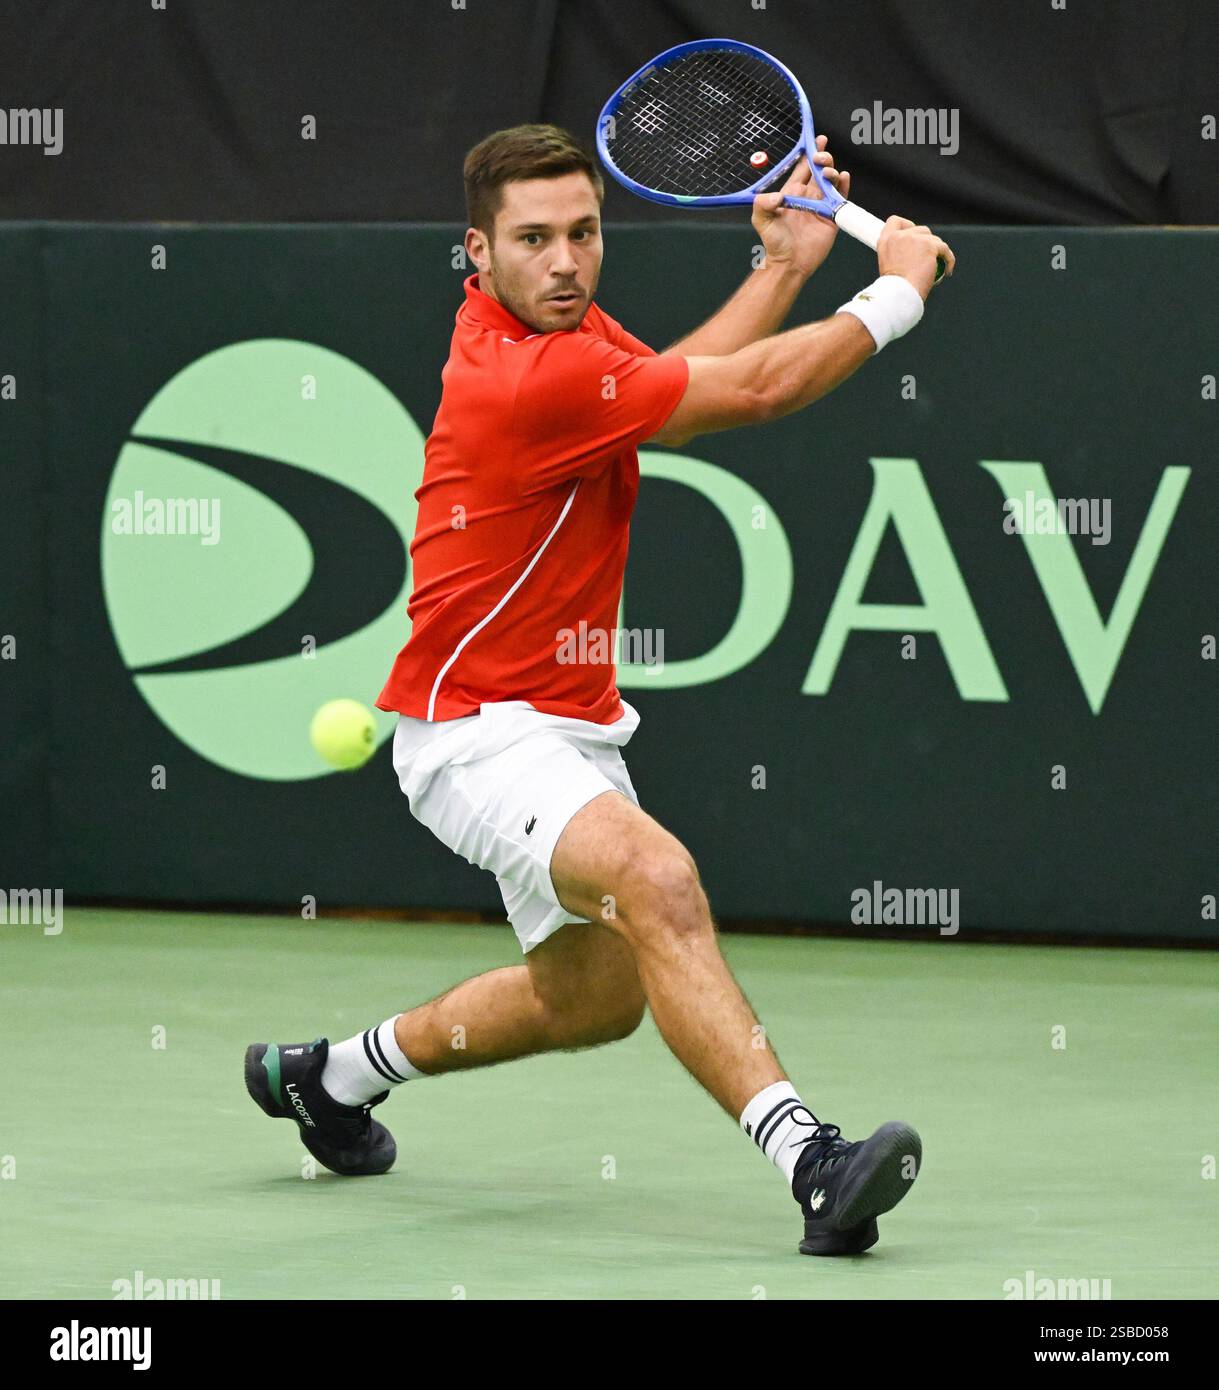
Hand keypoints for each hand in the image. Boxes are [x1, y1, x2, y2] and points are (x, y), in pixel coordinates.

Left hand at [751, 135, 850, 277]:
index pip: (803, 168)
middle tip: (821, 157)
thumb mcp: (761, 220)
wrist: (789, 263)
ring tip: (829, 173)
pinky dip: (844, 186)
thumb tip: (778, 195)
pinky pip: (841, 198)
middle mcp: (808, 196)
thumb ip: (763, 203)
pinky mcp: (832, 217)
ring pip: (831, 181)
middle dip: (823, 158)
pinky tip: (844, 177)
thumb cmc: (774, 242)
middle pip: (820, 170)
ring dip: (833, 171)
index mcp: (792, 193)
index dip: (810, 153)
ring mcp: (821, 205)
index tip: (817, 139)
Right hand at [876, 216, 955, 299]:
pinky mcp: (930, 246)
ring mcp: (916, 239)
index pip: (894, 221)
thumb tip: (911, 255)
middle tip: (927, 258)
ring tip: (936, 268)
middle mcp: (900, 236)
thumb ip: (898, 254)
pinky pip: (945, 250)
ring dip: (937, 252)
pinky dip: (948, 260)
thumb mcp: (888, 267)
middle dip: (926, 241)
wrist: (900, 295)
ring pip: (934, 239)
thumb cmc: (894, 289)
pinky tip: (948, 271)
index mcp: (886, 241)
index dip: (906, 225)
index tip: (912, 235)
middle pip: (920, 229)